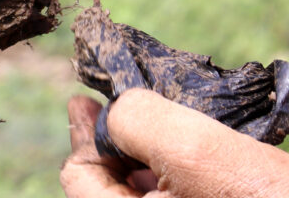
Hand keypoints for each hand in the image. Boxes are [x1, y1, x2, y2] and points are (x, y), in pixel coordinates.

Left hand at [64, 90, 288, 196]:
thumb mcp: (197, 152)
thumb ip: (141, 122)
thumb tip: (116, 112)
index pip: (80, 178)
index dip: (83, 133)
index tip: (83, 100)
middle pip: (113, 187)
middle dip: (120, 142)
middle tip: (126, 103)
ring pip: (153, 194)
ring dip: (154, 157)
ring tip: (169, 120)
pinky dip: (187, 176)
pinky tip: (207, 151)